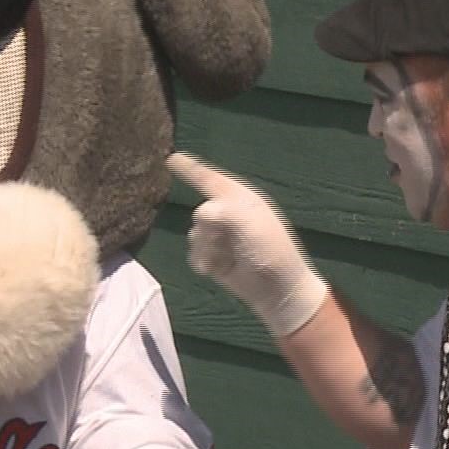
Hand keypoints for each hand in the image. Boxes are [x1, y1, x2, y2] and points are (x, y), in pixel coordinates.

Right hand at [168, 152, 328, 337]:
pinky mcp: (214, 256)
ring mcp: (221, 236)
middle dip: (207, 228)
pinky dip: (202, 260)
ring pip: (194, 234)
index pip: (210, 178)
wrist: (276, 290)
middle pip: (199, 212)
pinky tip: (215, 269)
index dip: (190, 167)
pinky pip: (194, 252)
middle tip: (226, 240)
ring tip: (226, 258)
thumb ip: (221, 211)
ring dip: (206, 248)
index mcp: (241, 198)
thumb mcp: (249, 224)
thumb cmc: (269, 251)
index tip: (172, 158)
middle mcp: (229, 214)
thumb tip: (200, 216)